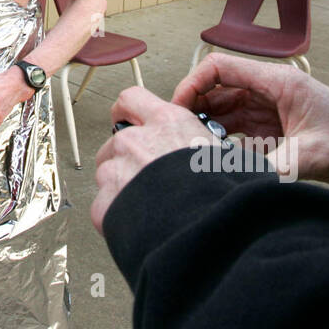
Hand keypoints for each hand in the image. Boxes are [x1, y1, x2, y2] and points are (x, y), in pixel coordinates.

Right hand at [90, 57, 328, 233]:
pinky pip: (237, 129)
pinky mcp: (274, 130)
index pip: (220, 67)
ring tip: (189, 146)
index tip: (178, 107)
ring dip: (206, 125)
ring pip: (224, 110)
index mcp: (278, 82)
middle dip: (194, 107)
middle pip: (217, 89)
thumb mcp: (312, 155)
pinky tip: (212, 157)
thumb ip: (275, 167)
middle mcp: (270, 91)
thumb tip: (240, 182)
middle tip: (176, 131)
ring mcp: (271, 110)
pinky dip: (222, 140)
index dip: (193, 83)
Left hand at [91, 87, 216, 232]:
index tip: (128, 120)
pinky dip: (116, 215)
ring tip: (147, 206)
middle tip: (147, 177)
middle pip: (117, 143)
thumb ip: (199, 144)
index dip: (128, 112)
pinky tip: (138, 224)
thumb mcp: (222, 153)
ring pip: (107, 174)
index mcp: (166, 122)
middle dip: (126, 159)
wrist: (211, 229)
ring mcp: (116, 170)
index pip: (132, 99)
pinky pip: (104, 206)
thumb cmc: (225, 194)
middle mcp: (135, 140)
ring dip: (121, 187)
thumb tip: (208, 151)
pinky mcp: (106, 202)